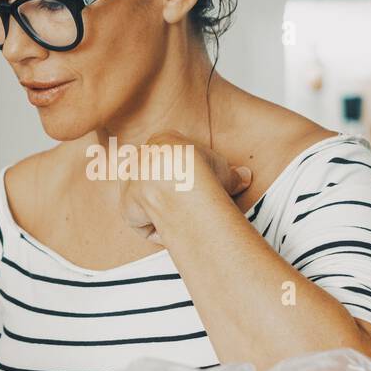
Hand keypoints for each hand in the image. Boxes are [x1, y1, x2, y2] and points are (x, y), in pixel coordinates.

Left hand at [118, 130, 251, 244]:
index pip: (166, 156)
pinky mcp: (126, 206)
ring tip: (176, 218)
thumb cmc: (204, 172)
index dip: (179, 174)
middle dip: (161, 189)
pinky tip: (169, 231)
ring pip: (139, 198)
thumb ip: (230, 174)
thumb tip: (245, 176)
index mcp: (161, 140)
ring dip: (154, 209)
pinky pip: (138, 222)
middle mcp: (139, 158)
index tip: (193, 186)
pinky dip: (153, 229)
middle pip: (148, 174)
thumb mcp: (222, 168)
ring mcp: (130, 183)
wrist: (182, 182)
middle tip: (181, 203)